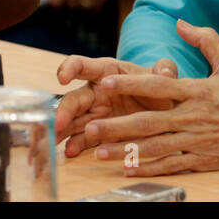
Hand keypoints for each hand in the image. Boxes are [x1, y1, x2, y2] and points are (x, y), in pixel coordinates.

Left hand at [48, 0, 119, 9]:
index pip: (56, 0)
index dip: (58, 3)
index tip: (61, 3)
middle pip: (71, 4)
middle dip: (72, 4)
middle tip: (75, 1)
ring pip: (84, 5)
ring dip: (84, 6)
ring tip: (85, 2)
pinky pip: (97, 4)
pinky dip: (95, 7)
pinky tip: (94, 4)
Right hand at [56, 55, 180, 157]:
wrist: (163, 109)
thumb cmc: (157, 85)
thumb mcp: (163, 75)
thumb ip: (165, 69)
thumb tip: (167, 72)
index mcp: (106, 71)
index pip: (82, 66)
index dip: (70, 68)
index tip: (63, 78)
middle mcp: (94, 92)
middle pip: (72, 99)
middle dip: (61, 110)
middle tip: (57, 124)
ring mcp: (93, 114)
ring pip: (70, 121)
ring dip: (59, 132)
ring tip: (51, 143)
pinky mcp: (97, 132)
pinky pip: (81, 138)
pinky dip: (75, 144)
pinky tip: (70, 152)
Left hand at [77, 19, 218, 175]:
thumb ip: (205, 40)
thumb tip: (180, 22)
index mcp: (199, 91)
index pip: (158, 86)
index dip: (129, 83)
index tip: (105, 81)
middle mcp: (194, 118)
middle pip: (148, 122)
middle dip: (116, 126)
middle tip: (91, 127)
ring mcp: (197, 142)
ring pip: (154, 148)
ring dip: (124, 150)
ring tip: (98, 152)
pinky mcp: (203, 160)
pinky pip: (170, 165)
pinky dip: (148, 168)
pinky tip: (127, 169)